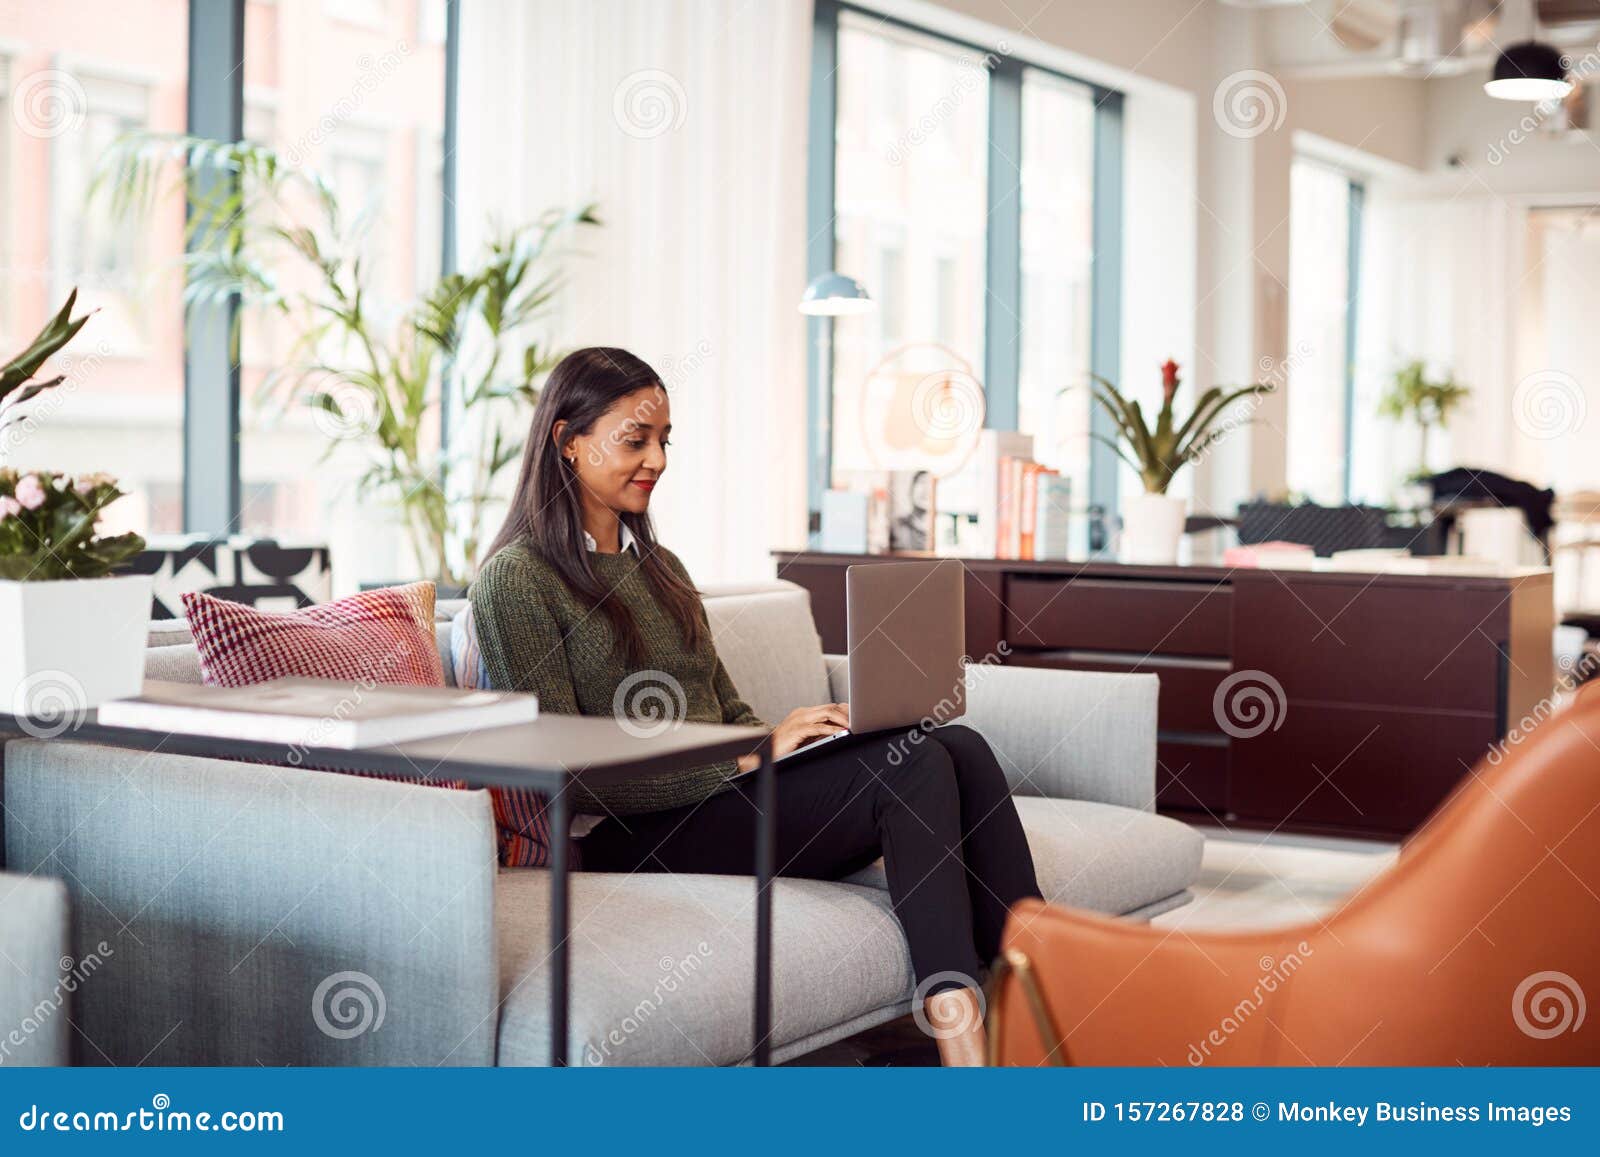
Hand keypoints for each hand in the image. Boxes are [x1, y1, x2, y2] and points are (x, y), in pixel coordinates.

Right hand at [735, 702, 849, 772]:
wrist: (763, 752)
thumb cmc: (785, 747)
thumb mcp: (805, 738)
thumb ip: (819, 733)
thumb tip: (839, 732)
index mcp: (804, 713)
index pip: (828, 707)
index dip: (844, 710)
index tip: (857, 717)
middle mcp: (802, 713)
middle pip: (830, 707)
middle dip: (846, 713)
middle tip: (860, 720)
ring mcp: (799, 719)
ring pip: (826, 713)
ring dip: (842, 719)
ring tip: (853, 725)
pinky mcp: (796, 730)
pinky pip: (817, 727)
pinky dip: (831, 729)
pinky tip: (840, 731)